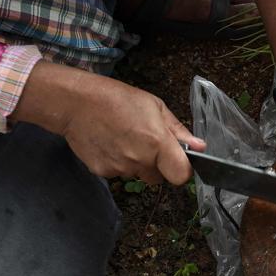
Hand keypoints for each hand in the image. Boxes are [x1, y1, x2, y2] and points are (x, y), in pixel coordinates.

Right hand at [12, 62, 205, 183]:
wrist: (75, 103)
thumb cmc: (118, 99)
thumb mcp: (155, 106)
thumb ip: (178, 131)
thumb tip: (200, 147)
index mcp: (157, 144)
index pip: (181, 176)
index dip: (182, 169)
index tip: (178, 159)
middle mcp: (140, 161)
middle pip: (159, 177)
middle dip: (158, 165)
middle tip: (146, 143)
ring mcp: (120, 169)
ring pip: (138, 175)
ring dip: (137, 163)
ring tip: (124, 138)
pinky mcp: (102, 172)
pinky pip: (118, 173)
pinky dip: (118, 162)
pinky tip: (110, 143)